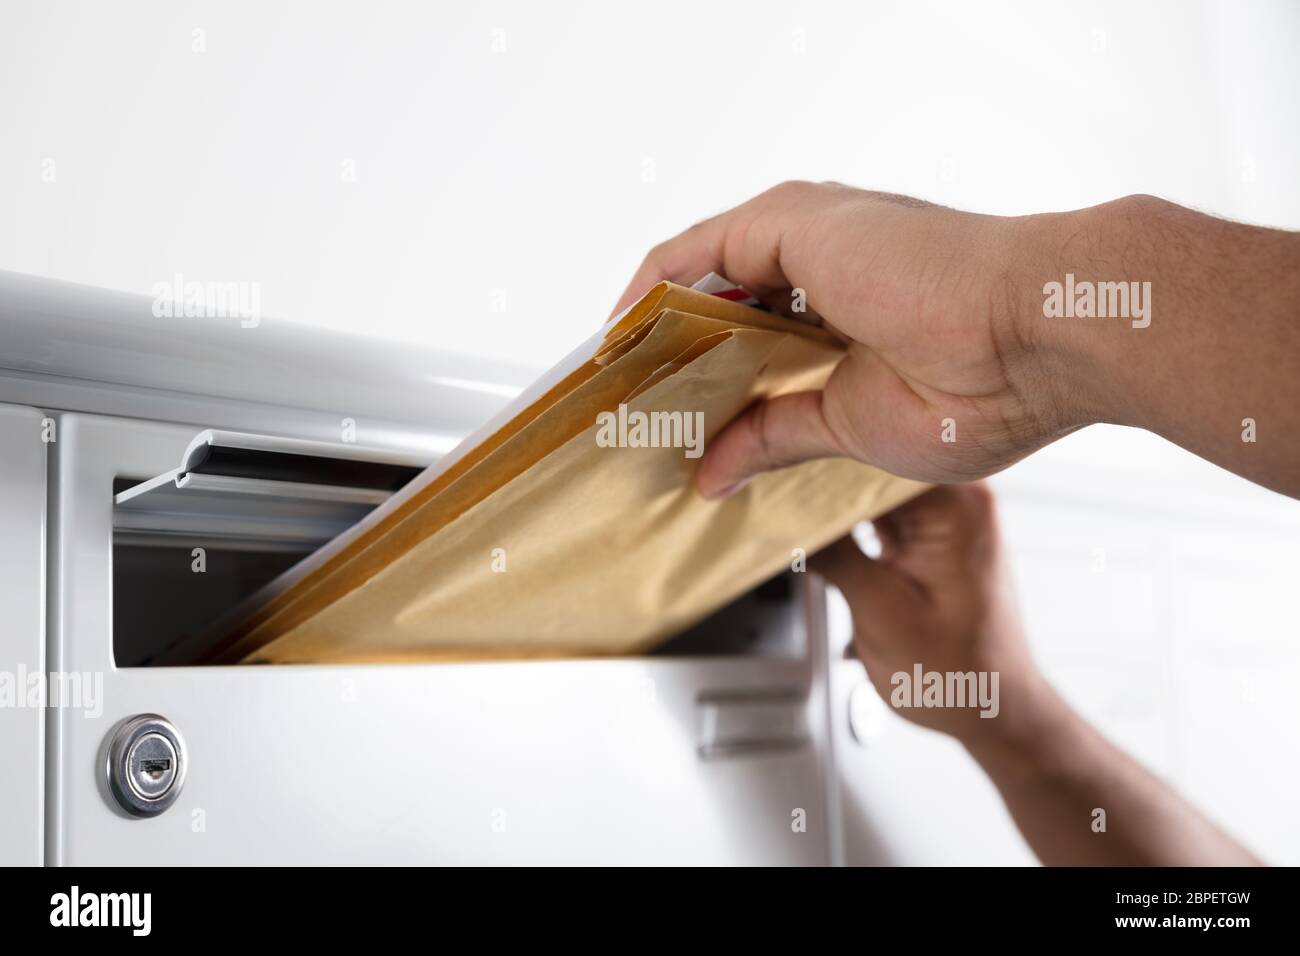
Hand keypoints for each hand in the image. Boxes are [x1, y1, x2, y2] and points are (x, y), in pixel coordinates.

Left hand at [615, 181, 1299, 499]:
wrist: (1047, 336)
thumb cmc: (990, 386)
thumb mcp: (850, 427)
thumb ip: (774, 436)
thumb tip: (711, 472)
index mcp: (847, 311)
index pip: (750, 337)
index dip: (703, 381)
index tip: (666, 424)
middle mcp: (823, 262)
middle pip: (717, 305)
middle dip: (670, 361)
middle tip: (627, 415)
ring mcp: (806, 234)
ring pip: (697, 278)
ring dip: (650, 333)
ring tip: (612, 388)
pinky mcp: (788, 218)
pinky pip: (687, 256)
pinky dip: (646, 298)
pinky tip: (618, 344)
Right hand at [816, 482, 1261, 864]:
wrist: (992, 710)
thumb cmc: (959, 675)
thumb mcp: (880, 612)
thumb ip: (833, 555)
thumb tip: (784, 517)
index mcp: (958, 505)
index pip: (876, 452)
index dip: (819, 454)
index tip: (774, 458)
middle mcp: (961, 499)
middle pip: (872, 462)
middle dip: (819, 473)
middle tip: (767, 480)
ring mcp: (947, 516)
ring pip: (871, 484)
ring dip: (828, 495)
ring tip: (781, 502)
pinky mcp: (932, 535)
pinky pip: (878, 510)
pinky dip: (844, 517)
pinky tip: (810, 523)